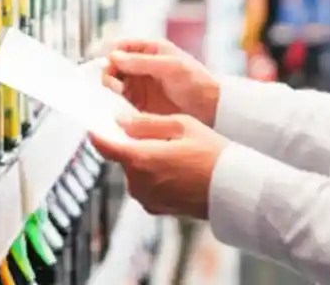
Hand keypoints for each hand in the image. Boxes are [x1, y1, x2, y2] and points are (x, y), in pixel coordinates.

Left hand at [90, 113, 227, 219]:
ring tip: (173, 151)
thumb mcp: (182, 125)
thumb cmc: (212, 154)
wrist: (234, 190)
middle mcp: (138, 182)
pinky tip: (176, 169)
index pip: (104, 145)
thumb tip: (121, 121)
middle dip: (132, 143)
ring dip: (144, 159)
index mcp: (141, 159)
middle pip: (122, 156)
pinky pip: (145, 185)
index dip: (97, 131)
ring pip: (134, 170)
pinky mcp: (155, 207)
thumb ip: (146, 123)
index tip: (95, 121)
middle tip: (156, 133)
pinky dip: (154, 175)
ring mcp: (146, 197)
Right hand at [103, 40, 220, 125]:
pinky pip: (120, 101)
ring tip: (115, 95)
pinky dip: (114, 103)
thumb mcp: (171, 67)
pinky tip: (116, 108)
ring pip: (113, 83)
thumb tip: (113, 56)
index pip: (121, 46)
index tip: (108, 65)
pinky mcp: (139, 104)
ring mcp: (139, 85)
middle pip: (113, 65)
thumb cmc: (196, 82)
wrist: (211, 109)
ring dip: (109, 88)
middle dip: (108, 73)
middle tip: (113, 85)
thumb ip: (142, 62)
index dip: (111, 53)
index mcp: (149, 50)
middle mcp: (140, 66)